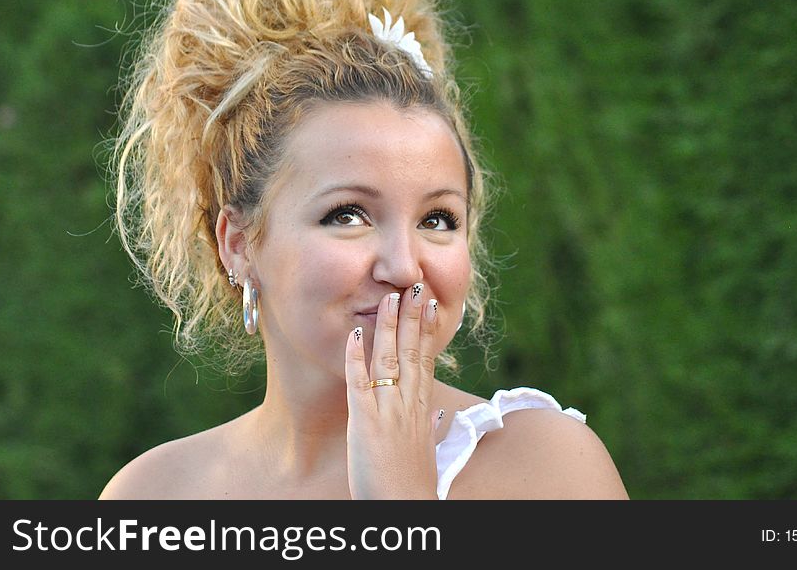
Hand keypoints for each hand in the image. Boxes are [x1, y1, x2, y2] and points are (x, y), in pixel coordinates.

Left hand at [345, 283, 440, 499]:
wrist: (404, 511)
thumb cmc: (413, 486)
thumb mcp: (428, 452)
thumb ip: (434, 427)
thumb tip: (443, 411)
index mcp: (423, 410)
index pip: (427, 361)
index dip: (428, 331)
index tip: (430, 305)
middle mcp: (409, 405)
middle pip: (412, 353)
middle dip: (413, 317)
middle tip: (414, 286)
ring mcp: (388, 412)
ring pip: (390, 361)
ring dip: (389, 328)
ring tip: (390, 298)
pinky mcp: (365, 424)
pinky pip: (359, 386)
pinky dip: (356, 359)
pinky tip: (353, 335)